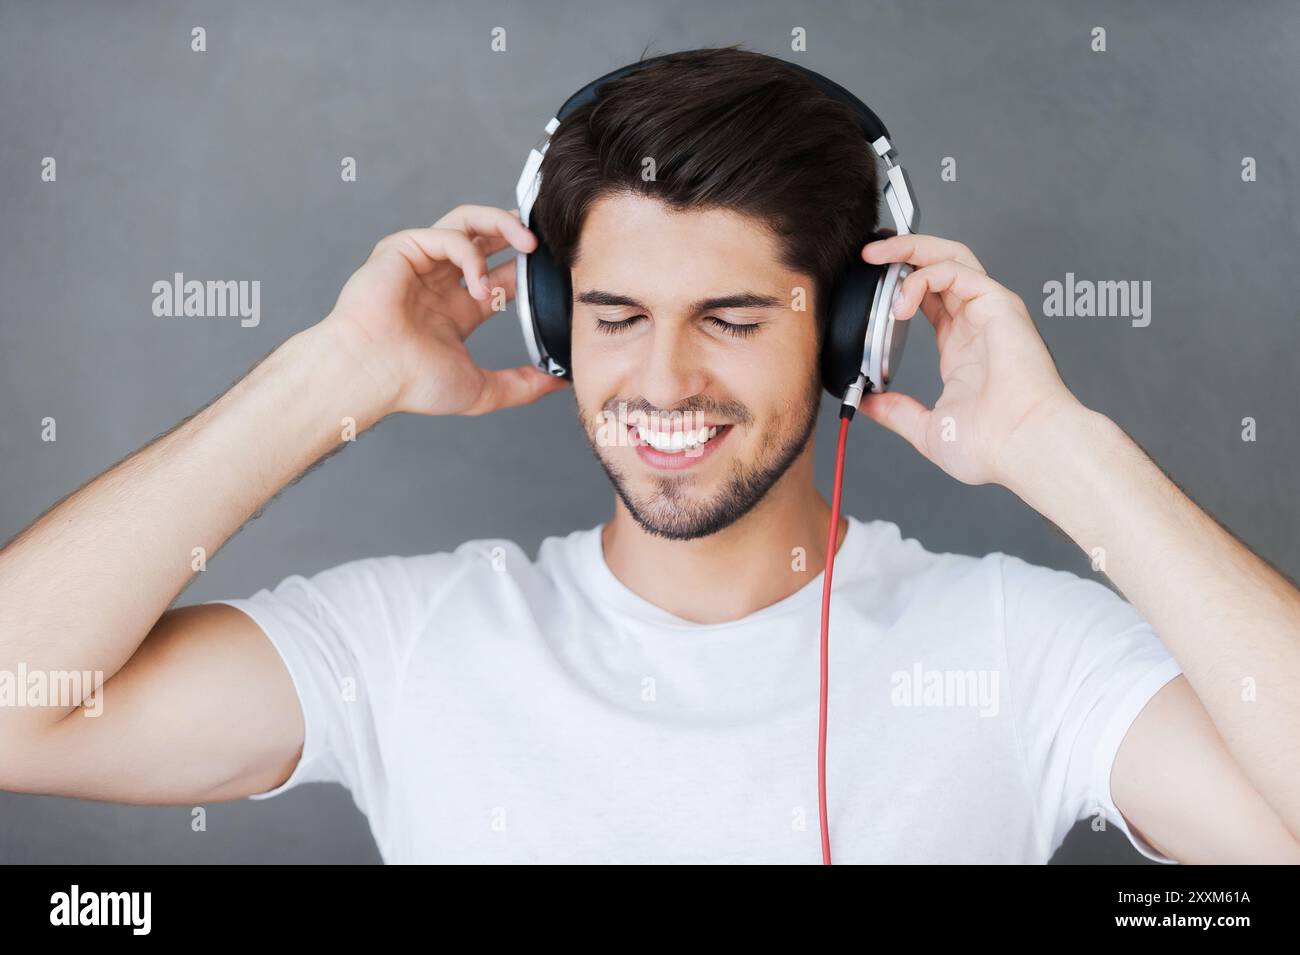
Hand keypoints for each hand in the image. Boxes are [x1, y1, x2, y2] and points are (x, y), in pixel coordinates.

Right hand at [319, 204, 570, 416]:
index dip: (530, 270)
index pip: (503, 276)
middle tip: (548, 243)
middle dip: (519, 233)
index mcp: (458, 308)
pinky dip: (471, 255)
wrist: (371, 375)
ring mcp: (422, 262)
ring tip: (528, 243)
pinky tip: (479, 284)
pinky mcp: (403, 248)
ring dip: (502, 225)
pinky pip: (447, 235)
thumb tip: (559, 382)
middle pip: (488, 238)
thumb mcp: (482, 390)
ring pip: (468, 222)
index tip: (557, 272)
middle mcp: (441, 281)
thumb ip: (521, 385)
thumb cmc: (412, 384)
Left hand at [858, 233, 1081, 486]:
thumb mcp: (927, 429)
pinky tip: (900, 302)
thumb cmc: (994, 445)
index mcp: (961, 348)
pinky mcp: (999, 305)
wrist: (1024, 447)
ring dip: (909, 250)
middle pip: (939, 266)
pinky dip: (922, 277)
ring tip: (876, 256)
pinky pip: (956, 272)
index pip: (928, 297)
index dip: (898, 284)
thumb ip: (897, 412)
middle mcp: (977, 323)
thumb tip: (868, 403)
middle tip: (868, 254)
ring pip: (949, 257)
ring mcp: (990, 311)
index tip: (867, 285)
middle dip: (902, 252)